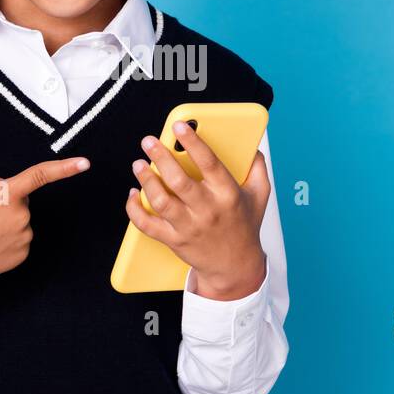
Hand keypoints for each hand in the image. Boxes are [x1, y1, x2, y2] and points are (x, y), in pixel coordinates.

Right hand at [0, 156, 89, 307]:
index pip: (40, 175)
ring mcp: (23, 238)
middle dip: (4, 201)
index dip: (65, 168)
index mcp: (5, 195)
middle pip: (21, 200)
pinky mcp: (22, 255)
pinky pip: (19, 238)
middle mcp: (20, 216)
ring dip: (4, 222)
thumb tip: (3, 184)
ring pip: (20, 220)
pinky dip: (6, 239)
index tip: (85, 163)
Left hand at [125, 121, 268, 300]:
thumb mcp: (260, 196)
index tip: (178, 126)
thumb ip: (257, 169)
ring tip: (138, 164)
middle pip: (179, 180)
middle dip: (161, 157)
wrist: (235, 267)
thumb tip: (253, 146)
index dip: (193, 142)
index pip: (209, 163)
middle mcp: (207, 209)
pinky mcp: (174, 240)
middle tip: (149, 142)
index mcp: (228, 194)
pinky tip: (133, 194)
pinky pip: (148, 225)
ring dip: (146, 180)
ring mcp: (189, 226)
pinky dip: (135, 210)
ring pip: (161, 201)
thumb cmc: (245, 227)